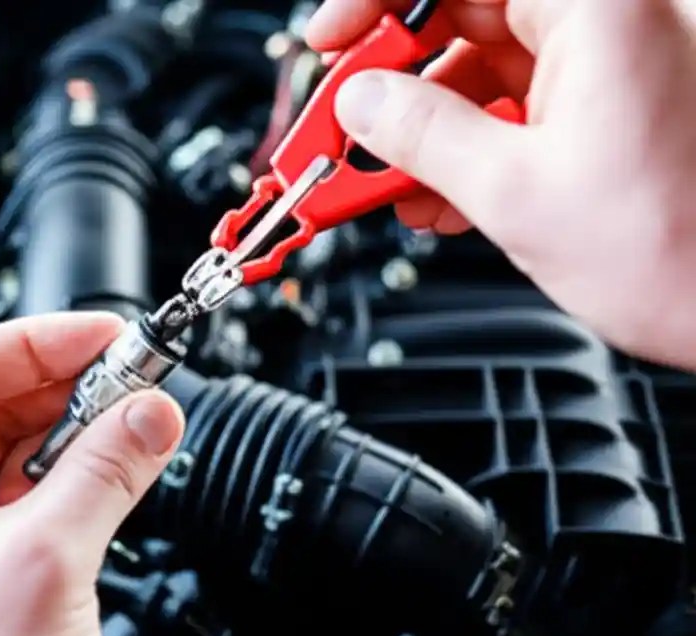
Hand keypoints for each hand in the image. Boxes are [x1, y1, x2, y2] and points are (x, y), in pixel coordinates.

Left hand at [0, 313, 184, 635]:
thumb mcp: (44, 562)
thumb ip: (104, 472)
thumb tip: (148, 411)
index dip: (29, 343)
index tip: (100, 338)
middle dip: (64, 390)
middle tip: (135, 380)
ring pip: (11, 457)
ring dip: (77, 437)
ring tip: (137, 423)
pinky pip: (26, 506)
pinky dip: (75, 484)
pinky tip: (118, 473)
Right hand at [308, 0, 695, 370]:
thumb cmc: (684, 253)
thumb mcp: (513, 193)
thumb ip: (419, 133)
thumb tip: (360, 102)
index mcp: (599, 10)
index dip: (377, 1)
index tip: (331, 41)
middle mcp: (614, 21)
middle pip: (468, 15)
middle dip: (395, 78)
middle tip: (346, 123)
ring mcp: (617, 64)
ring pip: (487, 65)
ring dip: (428, 125)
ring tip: (388, 182)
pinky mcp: (617, 106)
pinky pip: (521, 103)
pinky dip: (472, 144)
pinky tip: (439, 193)